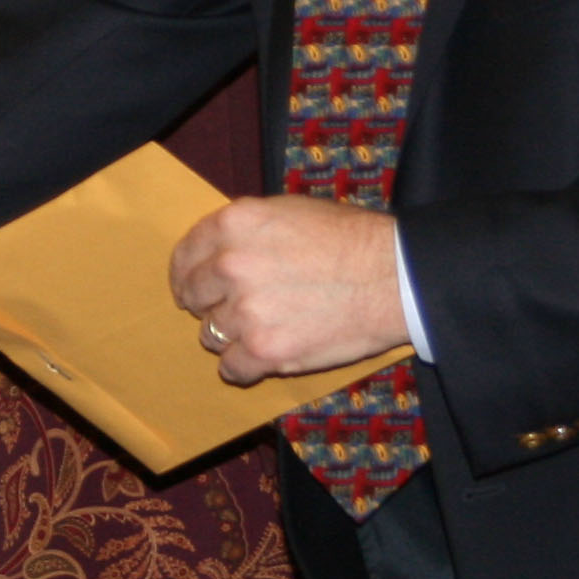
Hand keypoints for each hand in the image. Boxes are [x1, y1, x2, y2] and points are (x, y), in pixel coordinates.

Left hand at [168, 195, 409, 384]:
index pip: (185, 255)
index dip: (187, 274)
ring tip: (260, 330)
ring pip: (211, 335)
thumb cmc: (350, 239)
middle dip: (210, 304)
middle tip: (233, 309)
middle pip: (194, 296)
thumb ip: (245, 230)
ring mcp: (245, 310)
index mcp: (234, 224)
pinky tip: (259, 359)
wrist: (394, 277)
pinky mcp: (264, 350)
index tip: (192, 287)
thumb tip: (218, 249)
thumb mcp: (289, 211)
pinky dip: (242, 367)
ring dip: (230, 336)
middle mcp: (230, 265)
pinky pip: (231, 368)